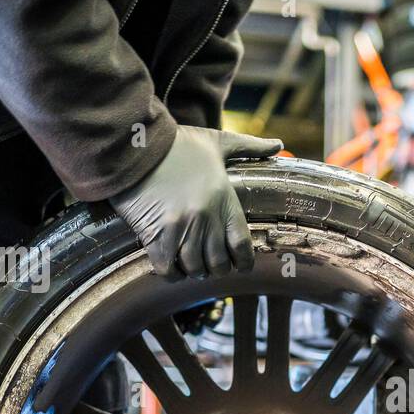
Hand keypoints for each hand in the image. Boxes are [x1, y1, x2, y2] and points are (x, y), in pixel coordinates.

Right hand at [110, 126, 282, 278]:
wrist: (135, 144)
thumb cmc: (177, 143)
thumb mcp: (218, 141)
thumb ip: (250, 147)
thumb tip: (278, 143)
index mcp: (224, 200)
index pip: (242, 246)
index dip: (243, 261)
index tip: (240, 265)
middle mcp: (206, 218)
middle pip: (219, 264)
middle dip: (217, 268)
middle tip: (210, 263)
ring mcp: (180, 228)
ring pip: (194, 268)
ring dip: (194, 271)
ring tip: (190, 264)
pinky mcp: (155, 234)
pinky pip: (168, 269)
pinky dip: (171, 272)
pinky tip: (171, 264)